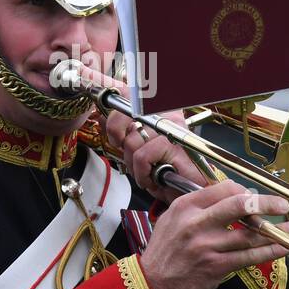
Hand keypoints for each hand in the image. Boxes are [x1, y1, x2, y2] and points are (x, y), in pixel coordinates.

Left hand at [81, 65, 209, 204]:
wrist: (188, 193)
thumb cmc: (167, 174)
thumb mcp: (140, 150)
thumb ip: (123, 132)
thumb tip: (100, 117)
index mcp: (159, 110)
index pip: (128, 95)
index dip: (115, 116)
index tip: (116, 137)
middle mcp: (168, 113)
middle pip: (126, 117)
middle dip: (124, 146)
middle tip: (136, 161)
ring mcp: (172, 127)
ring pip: (132, 141)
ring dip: (135, 165)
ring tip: (148, 172)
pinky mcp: (175, 145)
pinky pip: (143, 156)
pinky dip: (143, 173)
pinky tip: (154, 178)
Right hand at [139, 179, 288, 288]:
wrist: (150, 286)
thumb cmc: (164, 253)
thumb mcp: (172, 220)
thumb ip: (198, 208)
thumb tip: (231, 199)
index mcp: (186, 206)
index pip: (224, 189)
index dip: (245, 192)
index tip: (256, 199)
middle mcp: (196, 222)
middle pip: (240, 205)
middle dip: (267, 203)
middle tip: (283, 205)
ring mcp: (207, 245)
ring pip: (251, 234)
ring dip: (278, 231)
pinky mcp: (215, 266)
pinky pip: (250, 257)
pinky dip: (271, 251)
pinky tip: (286, 247)